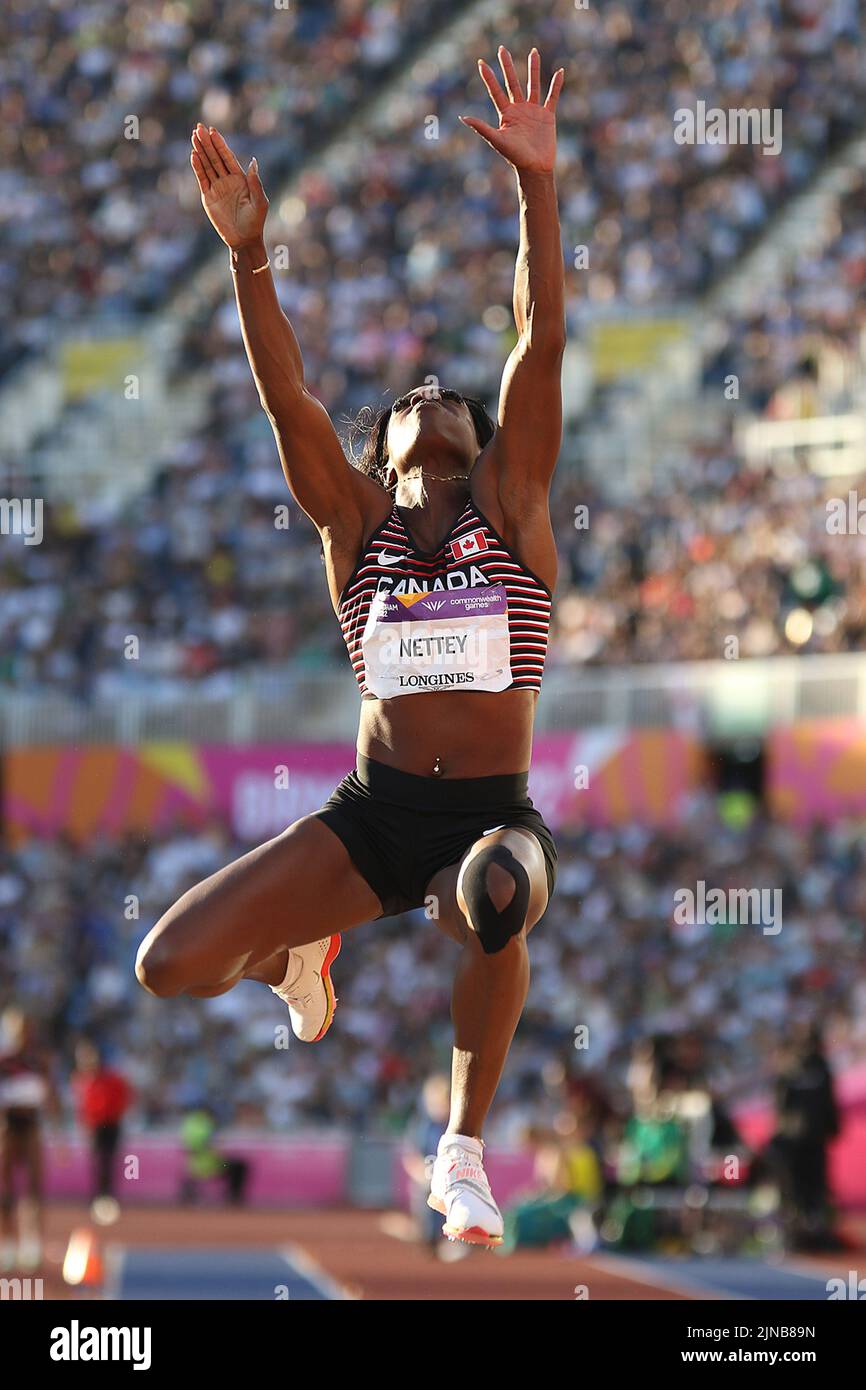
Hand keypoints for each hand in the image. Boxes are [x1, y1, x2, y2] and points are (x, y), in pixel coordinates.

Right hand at [190, 124, 267, 248]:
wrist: (244, 240)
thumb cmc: (255, 222)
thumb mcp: (260, 202)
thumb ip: (256, 183)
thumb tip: (254, 161)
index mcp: (241, 179)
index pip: (228, 157)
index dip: (220, 144)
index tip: (213, 131)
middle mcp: (227, 180)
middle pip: (215, 157)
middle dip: (207, 143)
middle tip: (199, 127)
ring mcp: (217, 188)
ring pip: (207, 165)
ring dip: (200, 151)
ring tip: (194, 136)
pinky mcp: (208, 197)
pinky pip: (202, 179)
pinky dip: (197, 167)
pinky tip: (193, 155)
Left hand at [460, 46, 563, 174]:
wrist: (535, 168)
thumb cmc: (515, 157)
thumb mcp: (497, 140)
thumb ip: (481, 127)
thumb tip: (463, 117)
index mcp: (506, 114)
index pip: (495, 91)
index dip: (488, 77)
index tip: (481, 62)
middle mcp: (519, 109)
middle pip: (512, 82)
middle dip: (507, 66)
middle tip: (502, 49)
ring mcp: (534, 111)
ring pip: (533, 85)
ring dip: (533, 69)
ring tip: (533, 51)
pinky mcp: (548, 115)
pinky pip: (553, 96)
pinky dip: (556, 85)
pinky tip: (559, 72)